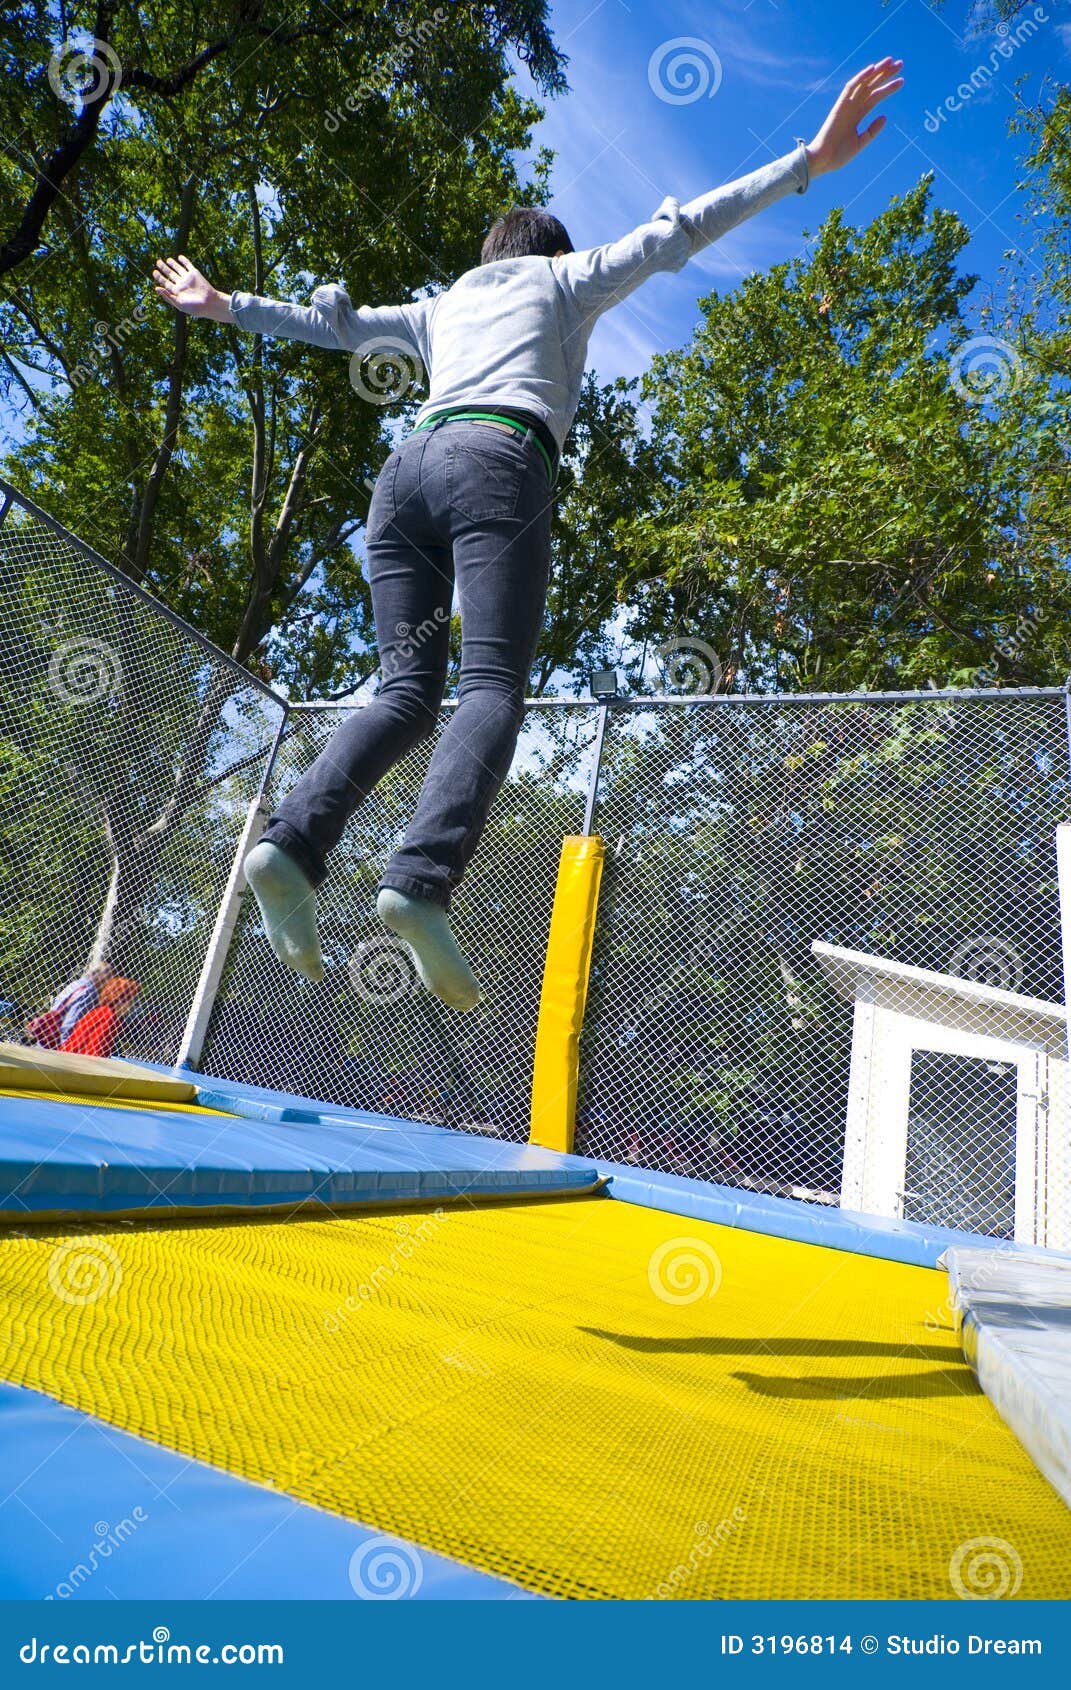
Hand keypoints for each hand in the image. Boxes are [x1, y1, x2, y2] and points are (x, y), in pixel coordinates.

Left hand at [152, 253, 233, 320]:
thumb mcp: (179, 304)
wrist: (209, 303)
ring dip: (173, 264)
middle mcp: (181, 284)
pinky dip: (184, 261)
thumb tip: (156, 288)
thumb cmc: (194, 307)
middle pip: (170, 274)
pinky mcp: (195, 273)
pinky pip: (188, 265)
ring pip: (178, 269)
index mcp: (176, 292)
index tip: (154, 272)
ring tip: (167, 259)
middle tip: (158, 262)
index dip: (159, 277)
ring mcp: (188, 278)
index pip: (165, 282)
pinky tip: (179, 257)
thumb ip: (167, 296)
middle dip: (164, 268)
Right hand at [806, 57, 903, 176]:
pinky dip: (861, 77)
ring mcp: (846, 105)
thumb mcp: (860, 142)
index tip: (902, 81)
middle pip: (871, 86)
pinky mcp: (840, 106)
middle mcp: (852, 107)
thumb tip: (885, 116)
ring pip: (864, 83)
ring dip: (876, 71)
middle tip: (900, 64)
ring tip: (891, 61)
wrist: (823, 161)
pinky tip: (872, 68)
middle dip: (885, 74)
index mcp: (857, 115)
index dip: (888, 88)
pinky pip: (851, 87)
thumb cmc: (838, 156)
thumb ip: (872, 130)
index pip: (875, 96)